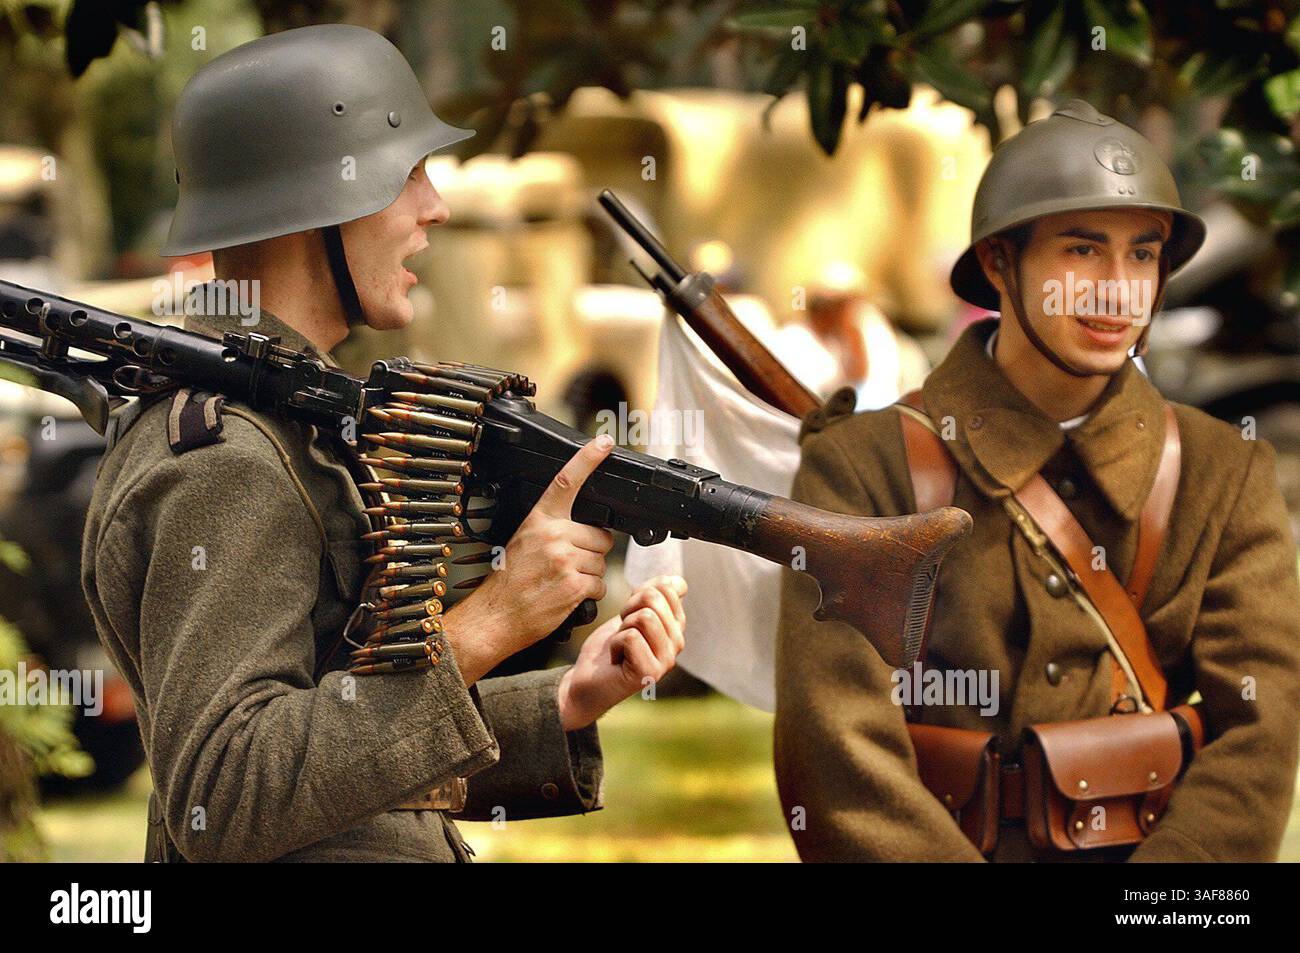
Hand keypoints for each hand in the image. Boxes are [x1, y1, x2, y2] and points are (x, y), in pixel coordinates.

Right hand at [446, 435, 615, 684]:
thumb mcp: (524, 541)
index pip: (566, 481)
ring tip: (562, 581)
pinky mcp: (573, 584)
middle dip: (592, 551)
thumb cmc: (508, 582)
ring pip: (602, 562)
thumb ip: (553, 528)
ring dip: (589, 574)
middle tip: (567, 564)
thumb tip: (583, 527)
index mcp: (539, 519)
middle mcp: (553, 535)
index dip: (588, 458)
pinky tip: (568, 595)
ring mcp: (565, 559)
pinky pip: (600, 584)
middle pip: (601, 536)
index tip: (604, 442)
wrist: (496, 616)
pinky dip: (589, 593)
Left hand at [557, 575, 686, 730]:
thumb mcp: (630, 615)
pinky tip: (617, 659)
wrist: (586, 681)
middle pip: (655, 599)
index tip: (629, 614)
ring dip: (622, 627)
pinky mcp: (650, 672)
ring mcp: (666, 660)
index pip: (670, 588)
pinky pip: (631, 637)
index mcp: (676, 626)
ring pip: (645, 617)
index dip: (640, 594)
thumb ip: (652, 596)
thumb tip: (677, 582)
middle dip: (629, 608)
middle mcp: (678, 643)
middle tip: (622, 631)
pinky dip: (615, 644)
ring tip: (620, 645)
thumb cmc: (608, 648)